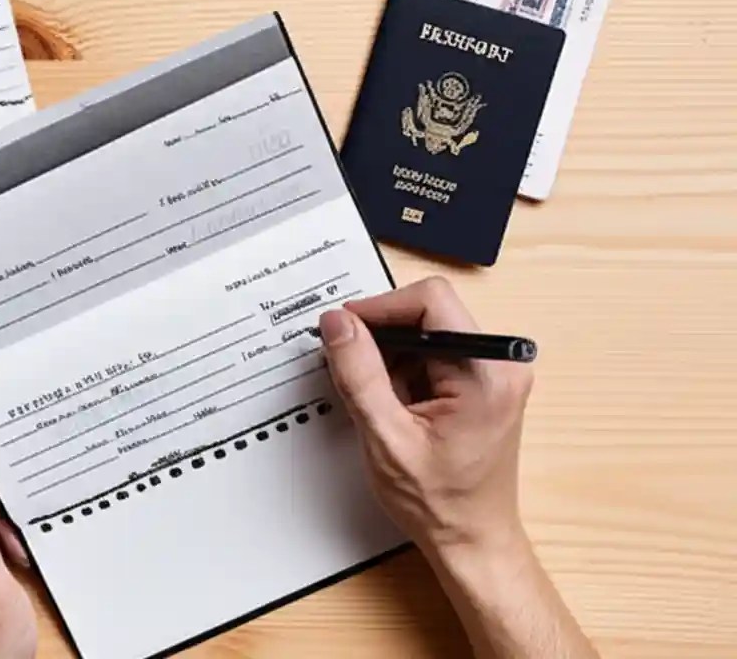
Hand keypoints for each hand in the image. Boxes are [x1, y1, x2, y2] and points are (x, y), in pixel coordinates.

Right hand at [317, 277, 532, 554]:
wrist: (470, 538)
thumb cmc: (441, 502)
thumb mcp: (386, 437)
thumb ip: (359, 374)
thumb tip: (338, 324)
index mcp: (487, 372)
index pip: (430, 300)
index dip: (380, 308)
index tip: (346, 329)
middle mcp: (500, 364)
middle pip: (427, 313)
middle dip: (382, 338)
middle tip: (355, 373)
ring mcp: (493, 372)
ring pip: (425, 332)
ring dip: (391, 358)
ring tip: (383, 404)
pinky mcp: (481, 381)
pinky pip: (432, 353)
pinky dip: (403, 372)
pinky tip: (395, 406)